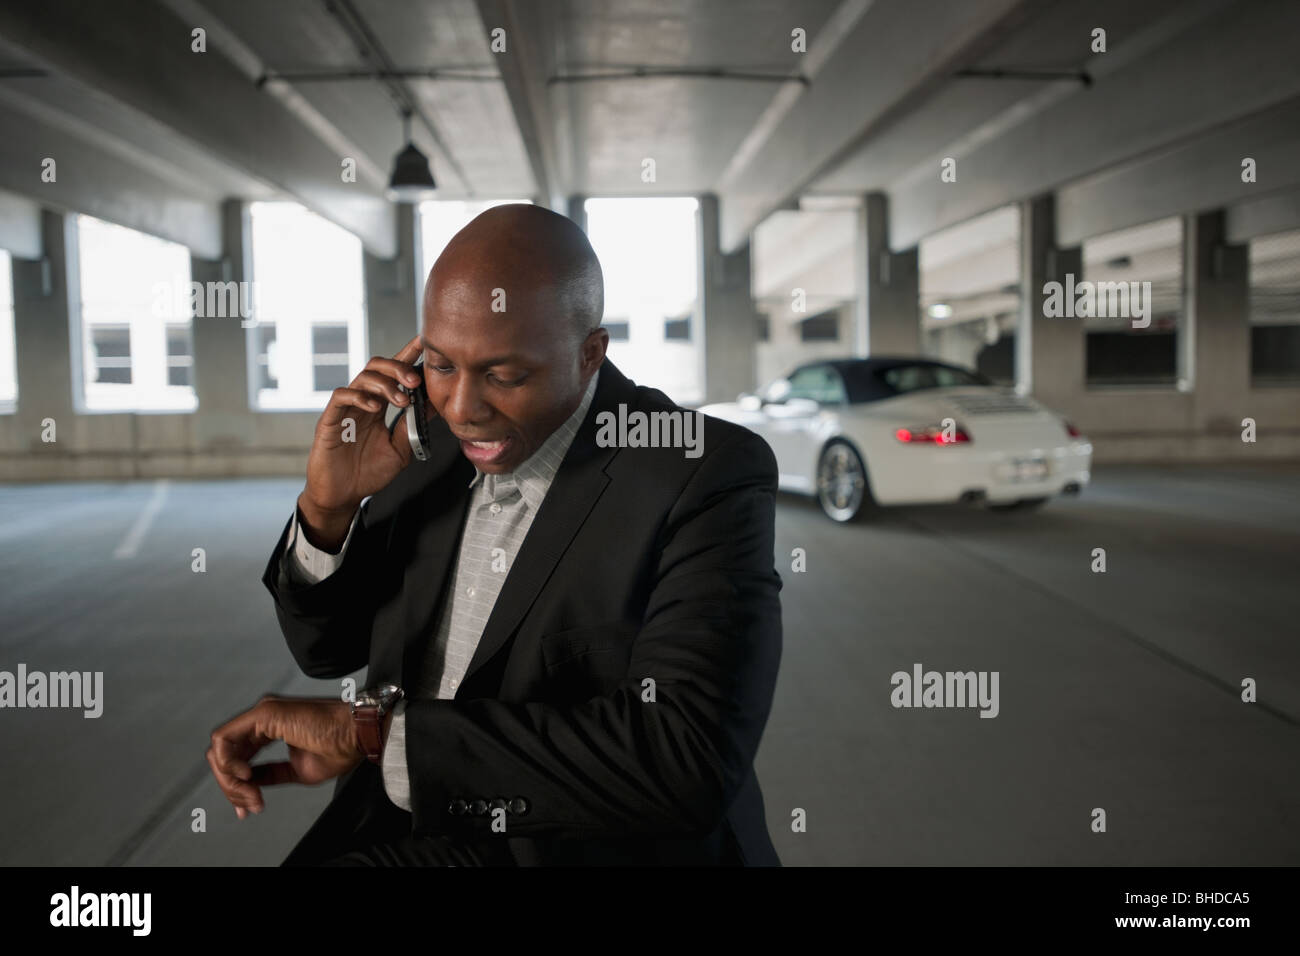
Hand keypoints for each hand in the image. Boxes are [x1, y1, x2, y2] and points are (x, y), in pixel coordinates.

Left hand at [206, 695, 365, 818]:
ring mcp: (261, 713)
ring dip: (229, 779)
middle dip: (231, 787)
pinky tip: (246, 776)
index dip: (236, 785)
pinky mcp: (263, 714)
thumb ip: (269, 774)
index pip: (239, 755)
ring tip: (251, 795)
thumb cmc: (338, 749)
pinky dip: (228, 763)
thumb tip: (247, 783)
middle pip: (225, 754)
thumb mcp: (296, 771)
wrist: (357, 736)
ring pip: (220, 749)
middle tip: (248, 806)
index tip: (247, 807)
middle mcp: (263, 717)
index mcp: (271, 727)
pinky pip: (225, 740)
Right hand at [298, 335, 431, 545]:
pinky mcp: (330, 420)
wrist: (343, 496)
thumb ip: (413, 426)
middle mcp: (362, 402)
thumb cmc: (368, 474)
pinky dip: (360, 397)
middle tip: (416, 380)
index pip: (393, 374)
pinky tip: (375, 407)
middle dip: (399, 368)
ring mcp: (345, 409)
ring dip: (385, 384)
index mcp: (378, 406)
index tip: (424, 343)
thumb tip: (434, 404)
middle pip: (377, 367)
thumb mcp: (400, 449)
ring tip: (402, 400)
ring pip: (362, 378)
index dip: (407, 355)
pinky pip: (341, 397)